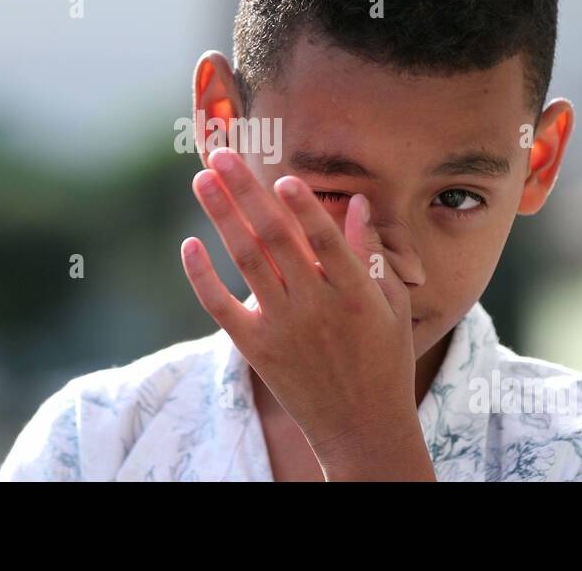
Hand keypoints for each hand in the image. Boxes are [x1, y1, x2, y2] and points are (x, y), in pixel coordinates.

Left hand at [179, 147, 432, 479]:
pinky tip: (189, 244)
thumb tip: (357, 202)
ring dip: (220, 215)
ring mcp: (282, 327)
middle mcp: (316, 306)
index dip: (303, 205)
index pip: (324, 239)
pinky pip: (220, 306)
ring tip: (203, 180)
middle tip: (222, 155)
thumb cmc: (383, 360)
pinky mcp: (255, 348)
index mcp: (355, 292)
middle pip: (273, 236)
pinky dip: (202, 275)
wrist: (361, 427)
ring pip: (245, 260)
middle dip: (245, 191)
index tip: (282, 174)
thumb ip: (371, 254)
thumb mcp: (392, 306)